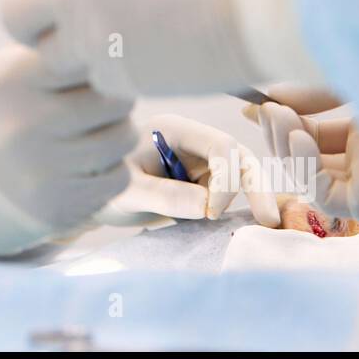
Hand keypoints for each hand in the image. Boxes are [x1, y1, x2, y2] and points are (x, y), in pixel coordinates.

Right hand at [0, 45, 136, 258]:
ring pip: (122, 139)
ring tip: (89, 132)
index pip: (89, 59)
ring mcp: (41, 171)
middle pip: (115, 101)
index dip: (98, 60)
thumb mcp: (4, 69)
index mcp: (10, 82)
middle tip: (96, 102)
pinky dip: (108, 169)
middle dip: (112, 98)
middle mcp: (24, 127)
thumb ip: (54, 54)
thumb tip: (116, 41)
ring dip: (114, 133)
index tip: (89, 69)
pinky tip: (83, 164)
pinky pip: (117, 177)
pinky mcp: (58, 206)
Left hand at [1, 0, 260, 97]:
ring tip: (111, 51)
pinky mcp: (115, 76)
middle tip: (65, 31)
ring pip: (45, 59)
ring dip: (69, 61)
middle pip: (14, 13)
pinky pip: (93, 84)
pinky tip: (149, 64)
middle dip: (34, 25)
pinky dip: (111, 81)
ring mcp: (91, 34)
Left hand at [98, 114, 280, 227]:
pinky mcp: (200, 186)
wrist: (89, 201)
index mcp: (176, 131)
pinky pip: (229, 197)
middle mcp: (193, 143)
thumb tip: (207, 205)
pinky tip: (254, 227)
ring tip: (264, 228)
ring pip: (240, 179)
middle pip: (239, 158)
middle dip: (257, 187)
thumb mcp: (125, 191)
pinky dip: (240, 210)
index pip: (221, 145)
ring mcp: (199, 165)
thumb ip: (163, 195)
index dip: (225, 178)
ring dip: (251, 199)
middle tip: (269, 221)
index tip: (209, 212)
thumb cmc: (99, 185)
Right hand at [245, 86, 358, 220]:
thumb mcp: (343, 83)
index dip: (283, 123)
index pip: (314, 136)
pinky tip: (301, 137)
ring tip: (278, 116)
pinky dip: (306, 168)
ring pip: (313, 181)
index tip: (256, 105)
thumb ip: (304, 97)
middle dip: (281, 135)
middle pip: (310, 160)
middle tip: (265, 110)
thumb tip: (259, 106)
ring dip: (288, 149)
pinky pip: (328, 197)